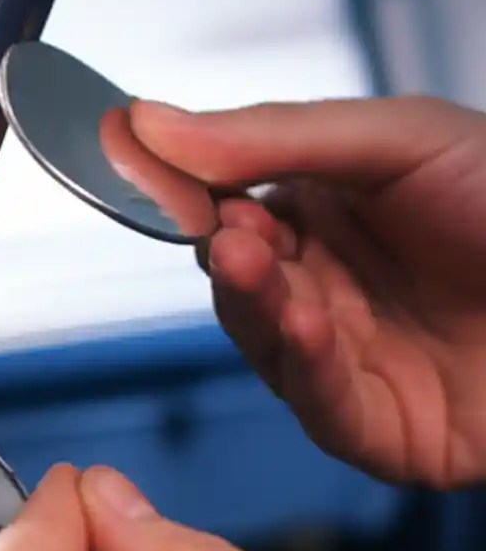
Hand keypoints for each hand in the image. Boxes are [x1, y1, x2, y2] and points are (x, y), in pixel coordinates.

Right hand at [128, 97, 485, 486]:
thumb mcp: (400, 139)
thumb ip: (273, 136)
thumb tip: (150, 123)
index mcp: (324, 216)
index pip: (224, 208)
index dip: (187, 196)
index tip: (149, 175)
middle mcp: (326, 289)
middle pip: (236, 281)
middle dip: (228, 256)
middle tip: (223, 230)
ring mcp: (346, 361)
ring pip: (265, 344)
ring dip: (259, 306)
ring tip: (256, 263)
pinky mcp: (375, 427)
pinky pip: (318, 404)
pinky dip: (307, 365)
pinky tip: (313, 325)